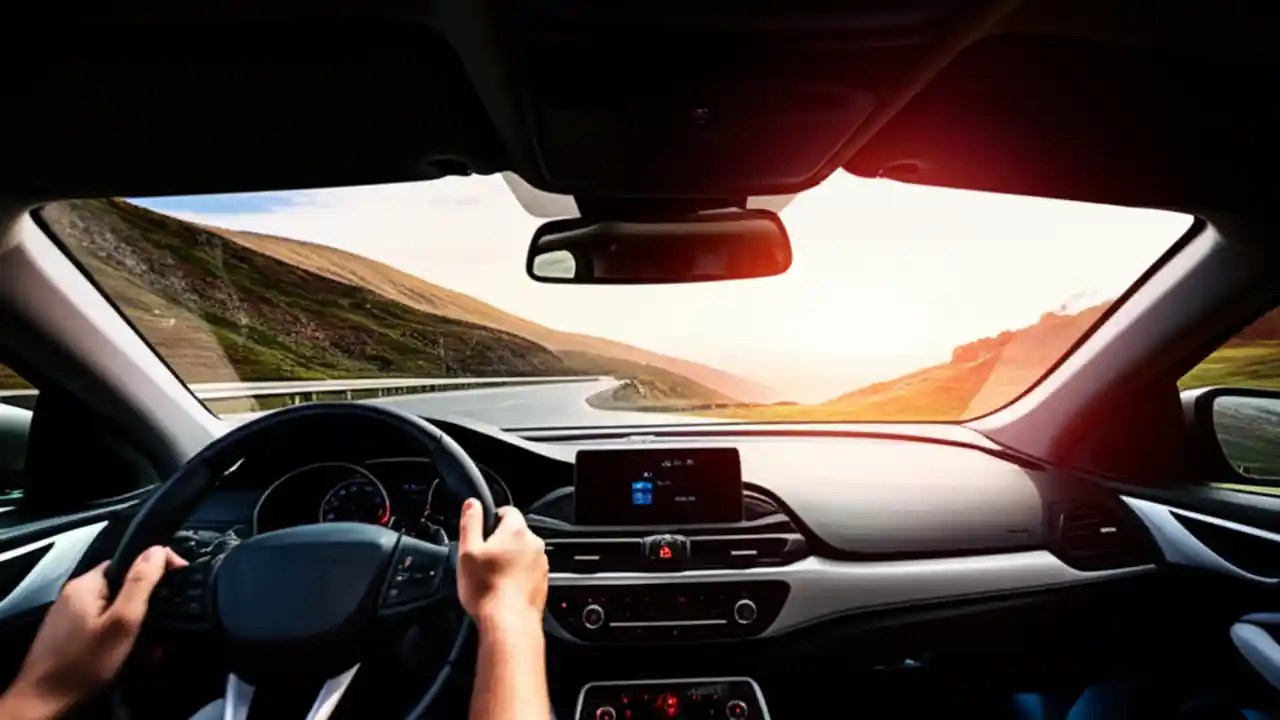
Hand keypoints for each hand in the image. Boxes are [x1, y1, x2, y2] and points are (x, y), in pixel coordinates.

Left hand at [0, 546, 186, 719]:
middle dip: (150, 607)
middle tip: (167, 628)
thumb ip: (141, 583)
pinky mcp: (71, 636)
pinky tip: (133, 656)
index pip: (130, 561)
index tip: (181, 583)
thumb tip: (158, 549)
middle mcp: (76, 595)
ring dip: (139, 626)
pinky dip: (122, 637)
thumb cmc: (84, 663)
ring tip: (153, 649)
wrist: (43, 703)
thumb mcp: (122, 622)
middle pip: (125, 588)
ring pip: (117, 610)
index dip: (158, 568)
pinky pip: (105, 627)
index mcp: (86, 584)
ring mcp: (71, 616)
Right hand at [456, 501, 547, 631]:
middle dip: (500, 542)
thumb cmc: (487, 589)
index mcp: (516, 530)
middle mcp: (534, 543)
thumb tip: (472, 504)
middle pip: (515, 533)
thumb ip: (471, 522)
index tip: (482, 533)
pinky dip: (518, 576)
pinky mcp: (543, 581)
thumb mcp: (468, 550)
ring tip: (492, 578)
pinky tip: (504, 588)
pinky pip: (528, 571)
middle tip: (483, 560)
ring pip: (522, 553)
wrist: (508, 622)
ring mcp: (541, 563)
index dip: (492, 519)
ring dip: (510, 560)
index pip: (507, 511)